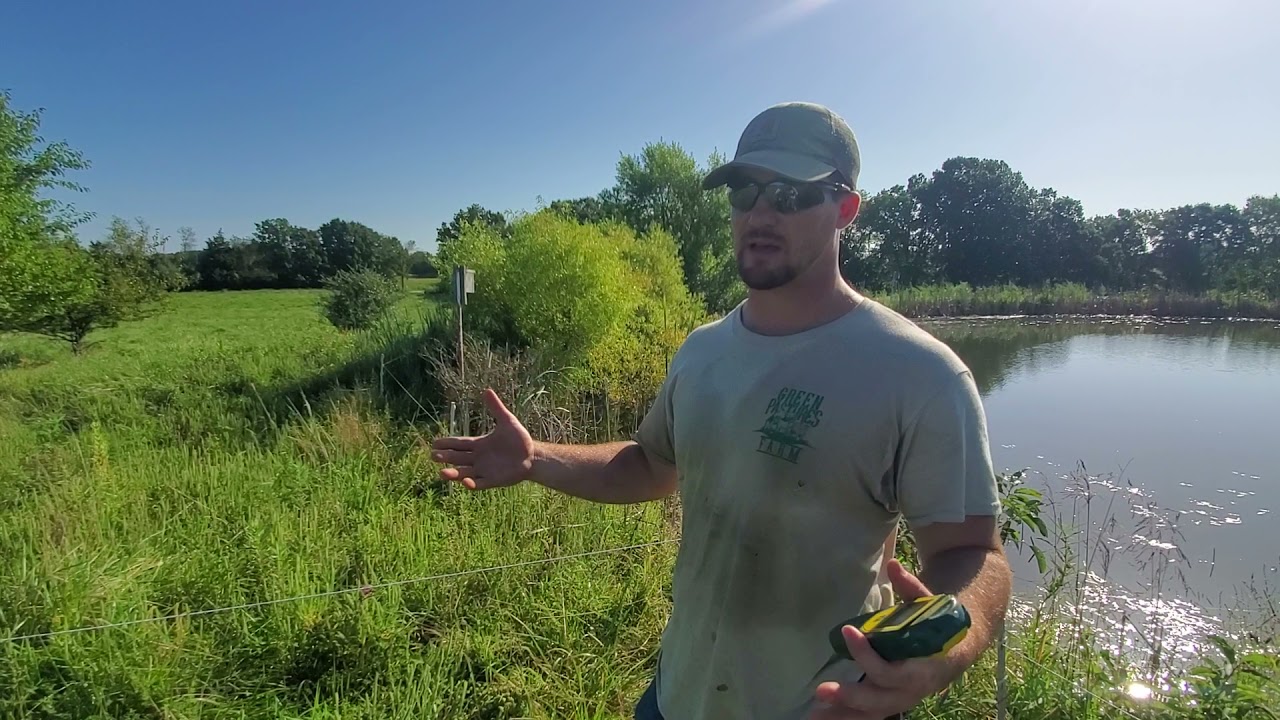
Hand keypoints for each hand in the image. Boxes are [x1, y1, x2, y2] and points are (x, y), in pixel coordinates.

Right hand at [430, 388, 534, 489]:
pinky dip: (472, 484)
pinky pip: (479, 484)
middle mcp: (477, 458)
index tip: (435, 442)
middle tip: (433, 455)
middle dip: (445, 457)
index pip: (459, 443)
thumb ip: (496, 408)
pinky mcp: (492, 480)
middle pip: (457, 458)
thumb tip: (486, 390)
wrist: (532, 455)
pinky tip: (465, 482)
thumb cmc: (518, 438)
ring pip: (464, 473)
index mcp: (478, 444)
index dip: (447, 443)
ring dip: (453, 474)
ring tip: (442, 473)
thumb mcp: (507, 421)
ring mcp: (483, 470)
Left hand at [809, 559, 957, 719]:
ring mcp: (898, 701)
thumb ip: (911, 588)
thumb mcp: (929, 605)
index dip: (868, 655)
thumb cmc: (937, 626)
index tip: (848, 632)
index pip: (891, 671)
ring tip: (813, 715)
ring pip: (870, 714)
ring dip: (842, 716)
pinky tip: (820, 717)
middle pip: (878, 700)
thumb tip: (893, 565)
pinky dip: (844, 718)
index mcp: (921, 669)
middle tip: (821, 689)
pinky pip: (866, 716)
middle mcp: (910, 691)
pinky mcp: (888, 704)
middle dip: (850, 696)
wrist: (955, 652)